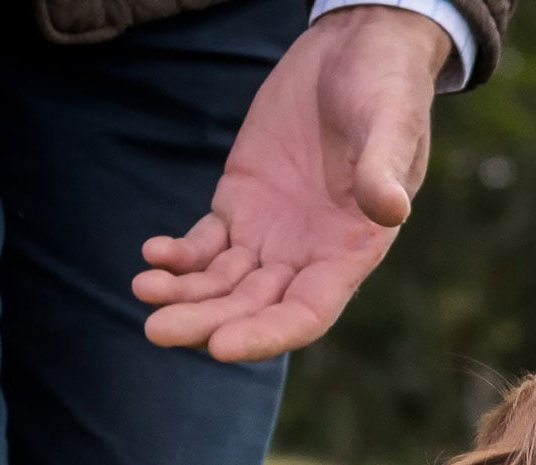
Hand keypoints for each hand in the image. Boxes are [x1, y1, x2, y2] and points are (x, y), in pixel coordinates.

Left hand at [133, 7, 449, 361]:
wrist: (357, 46)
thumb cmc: (386, 86)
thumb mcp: (392, 122)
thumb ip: (385, 168)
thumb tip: (391, 209)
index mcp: (348, 254)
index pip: (305, 315)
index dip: (265, 335)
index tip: (221, 346)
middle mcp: (308, 257)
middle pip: (253, 309)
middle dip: (207, 323)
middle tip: (158, 330)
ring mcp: (270, 234)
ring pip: (222, 284)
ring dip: (184, 296)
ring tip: (143, 291)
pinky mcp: (241, 203)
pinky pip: (205, 244)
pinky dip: (179, 255)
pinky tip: (152, 255)